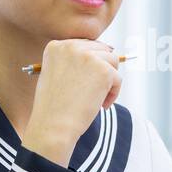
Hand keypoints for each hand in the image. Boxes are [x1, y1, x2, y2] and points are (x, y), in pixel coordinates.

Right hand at [23, 38, 122, 165]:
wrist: (53, 126)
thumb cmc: (54, 107)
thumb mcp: (55, 75)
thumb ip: (73, 62)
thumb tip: (104, 54)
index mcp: (56, 46)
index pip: (85, 45)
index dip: (91, 64)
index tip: (86, 82)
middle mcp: (71, 47)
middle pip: (101, 49)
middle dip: (102, 70)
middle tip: (94, 91)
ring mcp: (88, 57)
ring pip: (112, 62)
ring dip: (109, 81)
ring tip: (96, 99)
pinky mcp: (103, 70)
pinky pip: (118, 78)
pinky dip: (113, 93)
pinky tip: (101, 105)